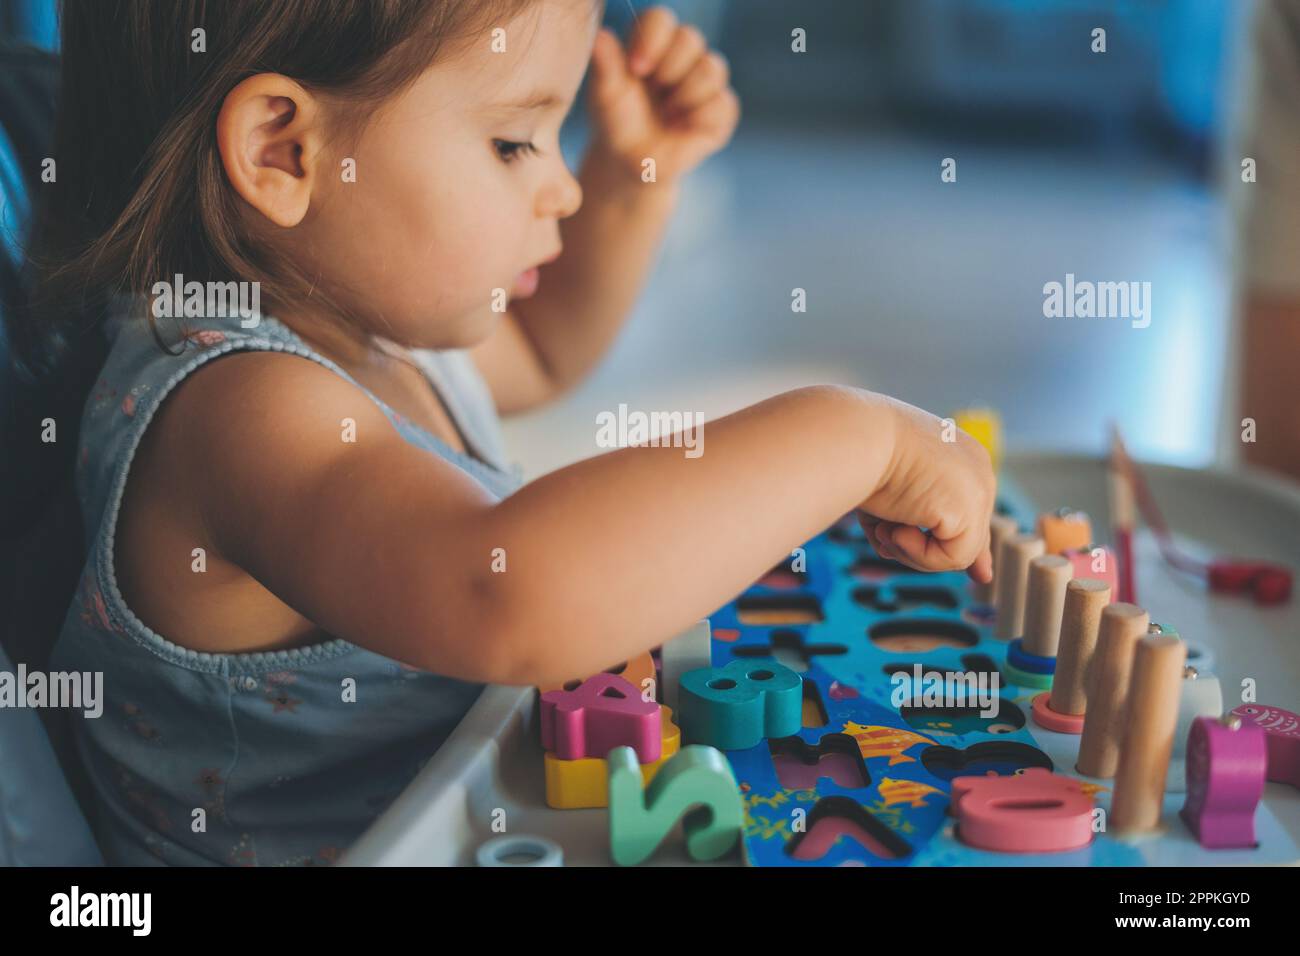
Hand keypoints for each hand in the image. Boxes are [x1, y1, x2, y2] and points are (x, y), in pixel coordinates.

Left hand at [586, 7, 740, 182]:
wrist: (631, 162)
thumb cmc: (617, 122)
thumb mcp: (606, 94)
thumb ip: (605, 65)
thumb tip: (601, 36)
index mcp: (654, 44)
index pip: (661, 19)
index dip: (652, 38)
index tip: (636, 69)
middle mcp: (684, 57)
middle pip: (691, 37)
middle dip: (669, 68)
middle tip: (654, 91)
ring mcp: (706, 83)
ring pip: (712, 68)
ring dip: (684, 94)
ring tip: (667, 113)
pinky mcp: (721, 112)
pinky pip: (723, 103)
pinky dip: (699, 118)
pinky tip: (682, 128)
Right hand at [857, 399, 995, 582]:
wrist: (856, 439)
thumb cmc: (862, 461)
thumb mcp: (892, 497)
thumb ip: (921, 531)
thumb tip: (967, 574)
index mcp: (958, 456)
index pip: (970, 509)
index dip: (958, 539)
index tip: (978, 574)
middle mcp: (976, 469)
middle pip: (966, 535)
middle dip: (923, 549)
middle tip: (884, 532)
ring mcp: (978, 488)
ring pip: (955, 554)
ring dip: (910, 550)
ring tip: (883, 526)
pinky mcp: (970, 508)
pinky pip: (952, 559)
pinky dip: (916, 554)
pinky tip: (893, 528)